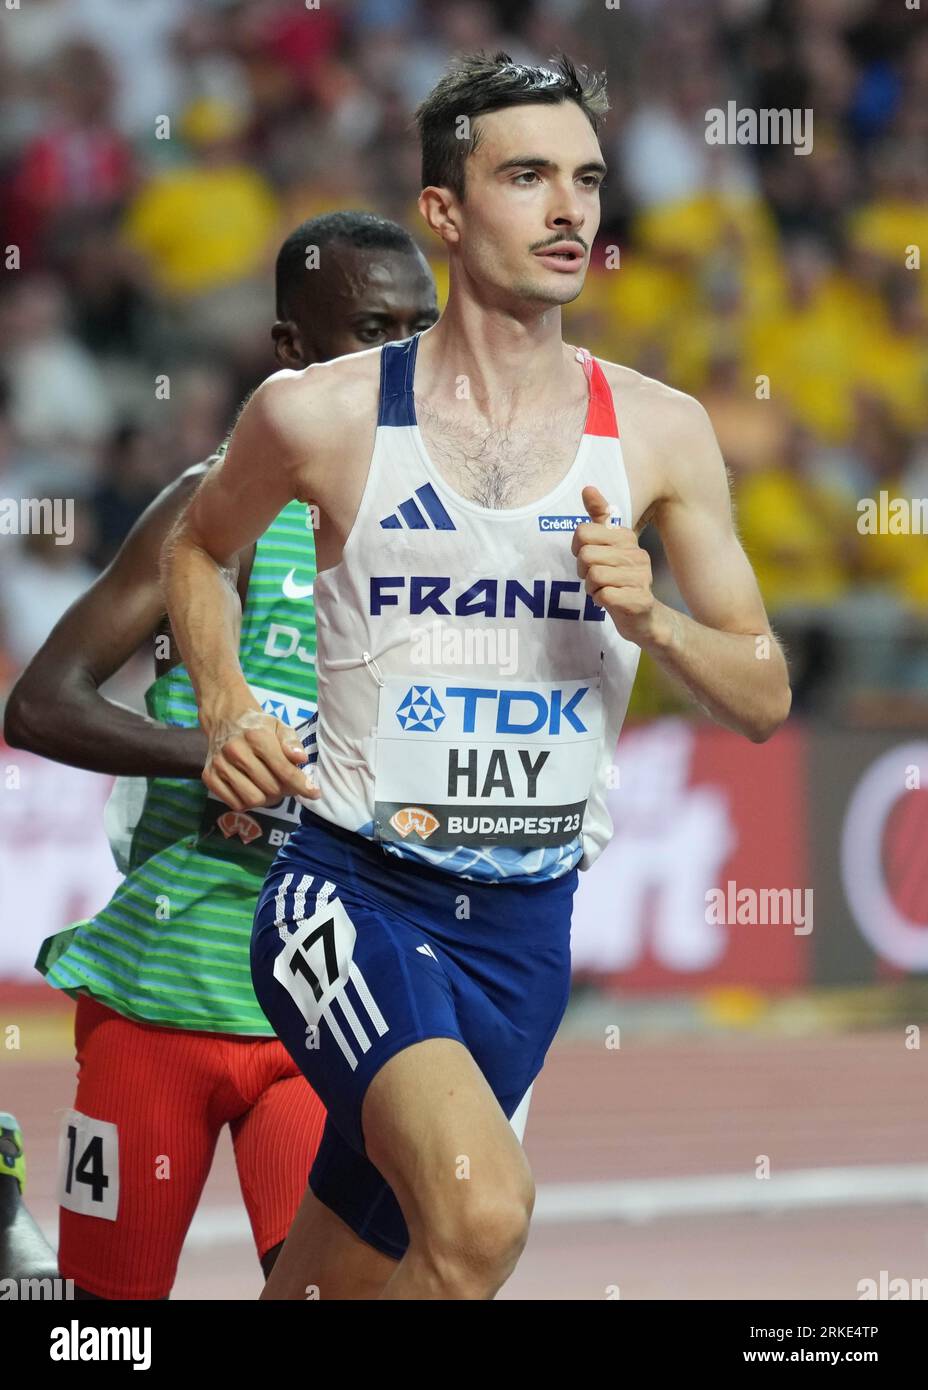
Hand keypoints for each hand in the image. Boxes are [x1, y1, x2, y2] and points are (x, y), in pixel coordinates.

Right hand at [203, 705, 317, 809]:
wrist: (225, 719)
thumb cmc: (257, 726)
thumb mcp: (279, 726)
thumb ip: (292, 742)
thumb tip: (301, 759)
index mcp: (257, 736)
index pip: (284, 770)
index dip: (302, 785)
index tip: (314, 793)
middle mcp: (236, 751)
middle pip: (271, 789)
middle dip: (284, 790)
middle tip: (286, 784)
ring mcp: (220, 765)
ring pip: (253, 800)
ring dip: (267, 799)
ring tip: (269, 786)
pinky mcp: (209, 777)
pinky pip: (235, 804)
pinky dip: (248, 802)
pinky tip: (253, 788)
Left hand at [572, 485, 666, 646]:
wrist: (644, 617)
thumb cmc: (620, 579)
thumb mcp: (608, 546)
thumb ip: (599, 518)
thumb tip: (588, 488)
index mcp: (626, 537)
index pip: (583, 532)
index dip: (578, 549)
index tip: (589, 559)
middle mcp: (637, 553)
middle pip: (586, 555)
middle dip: (584, 572)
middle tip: (596, 579)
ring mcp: (641, 577)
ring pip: (594, 576)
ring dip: (592, 589)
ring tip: (605, 590)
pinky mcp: (640, 600)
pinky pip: (604, 595)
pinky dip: (600, 601)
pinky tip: (611, 602)